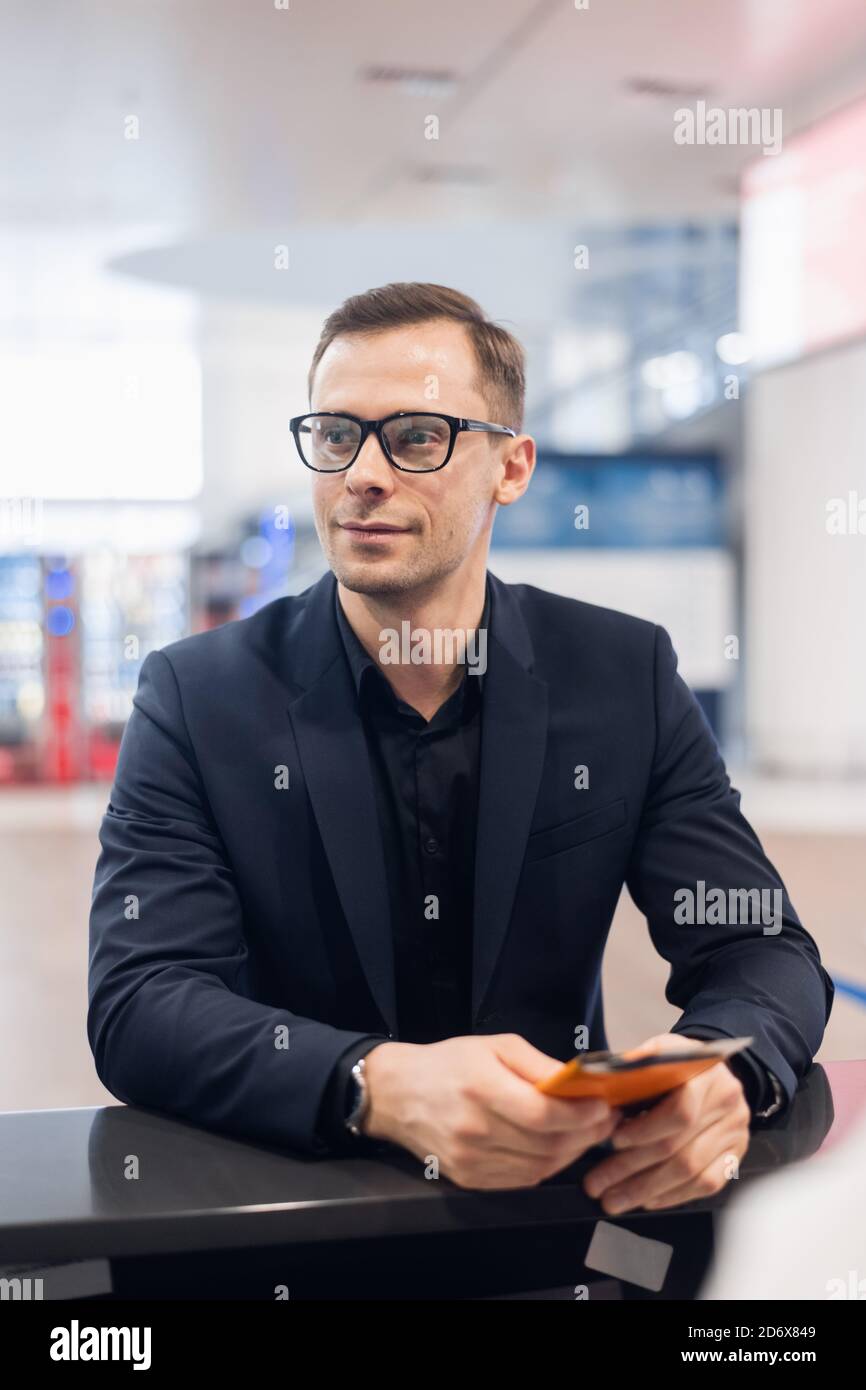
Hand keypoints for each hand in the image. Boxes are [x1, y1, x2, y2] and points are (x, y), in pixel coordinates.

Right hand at [363, 1033, 619, 1189]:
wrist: (398, 1094)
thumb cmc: (450, 1063)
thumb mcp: (495, 1045)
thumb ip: (539, 1065)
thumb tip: (580, 1082)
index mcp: (480, 1088)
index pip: (542, 1114)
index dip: (580, 1116)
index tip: (603, 1107)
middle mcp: (474, 1129)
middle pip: (547, 1145)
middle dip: (585, 1135)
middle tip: (604, 1121)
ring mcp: (470, 1160)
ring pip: (539, 1168)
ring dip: (571, 1153)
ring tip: (584, 1134)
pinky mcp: (469, 1179)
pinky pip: (521, 1180)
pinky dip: (546, 1166)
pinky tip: (554, 1148)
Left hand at [582, 1032, 750, 1214]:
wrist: (711, 1072)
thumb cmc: (677, 1065)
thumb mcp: (656, 1052)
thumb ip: (634, 1067)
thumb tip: (603, 1082)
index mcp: (706, 1073)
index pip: (680, 1111)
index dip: (645, 1130)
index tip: (614, 1141)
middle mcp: (726, 1104)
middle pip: (679, 1147)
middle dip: (632, 1169)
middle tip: (599, 1182)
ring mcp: (734, 1132)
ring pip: (689, 1171)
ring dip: (646, 1189)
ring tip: (614, 1199)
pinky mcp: (735, 1155)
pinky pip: (705, 1184)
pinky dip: (672, 1195)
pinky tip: (647, 1199)